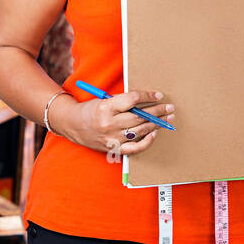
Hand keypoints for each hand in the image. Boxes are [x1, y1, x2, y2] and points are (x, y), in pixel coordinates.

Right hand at [50, 88, 175, 156]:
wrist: (72, 125)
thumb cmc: (90, 109)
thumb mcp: (104, 100)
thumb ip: (123, 101)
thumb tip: (147, 101)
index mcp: (106, 107)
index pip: (132, 100)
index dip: (148, 96)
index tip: (159, 96)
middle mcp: (110, 123)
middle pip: (140, 116)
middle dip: (158, 111)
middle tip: (170, 108)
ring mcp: (113, 138)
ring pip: (140, 130)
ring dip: (156, 124)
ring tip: (167, 119)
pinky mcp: (114, 148)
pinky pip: (135, 148)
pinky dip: (147, 142)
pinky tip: (155, 134)